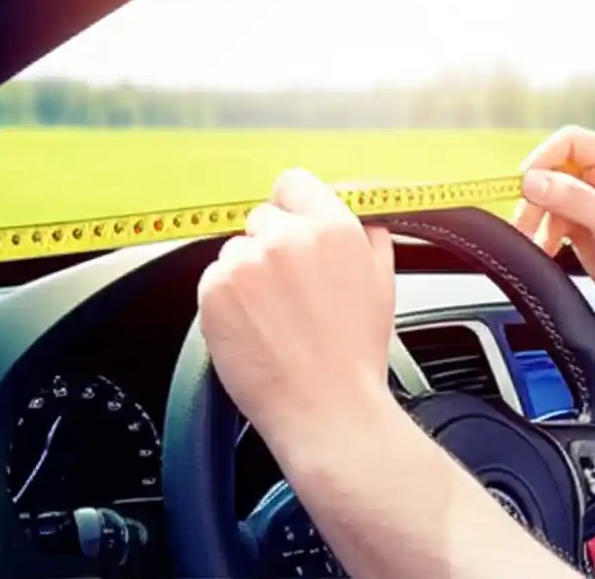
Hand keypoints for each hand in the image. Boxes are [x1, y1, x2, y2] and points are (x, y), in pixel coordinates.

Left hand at [197, 168, 396, 450]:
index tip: (292, 227)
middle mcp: (287, 239)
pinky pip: (213, 279)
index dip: (293, 207)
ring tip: (272, 316)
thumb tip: (359, 217)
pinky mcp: (214, 292)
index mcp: (332, 229)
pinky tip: (253, 327)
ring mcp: (246, 264)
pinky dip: (226, 300)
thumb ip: (369, 238)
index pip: (293, 183)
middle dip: (271, 247)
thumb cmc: (354, 356)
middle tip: (288, 290)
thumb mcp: (381, 284)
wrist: (326, 410)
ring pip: (236, 251)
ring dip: (247, 275)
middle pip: (262, 219)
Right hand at [512, 126, 594, 314]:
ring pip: (545, 197)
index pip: (570, 142)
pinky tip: (544, 249)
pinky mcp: (580, 225)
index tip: (526, 184)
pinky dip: (541, 234)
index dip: (544, 158)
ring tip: (532, 241)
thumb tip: (531, 180)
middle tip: (525, 221)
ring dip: (534, 218)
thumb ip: (572, 198)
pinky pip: (549, 221)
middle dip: (535, 195)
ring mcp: (589, 201)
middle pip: (552, 170)